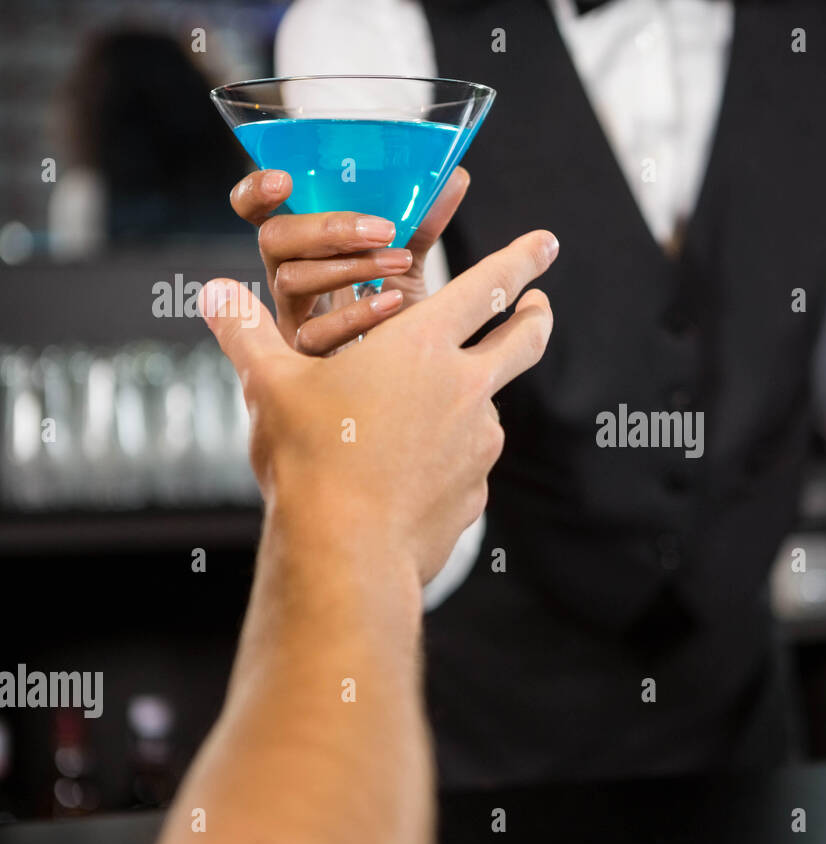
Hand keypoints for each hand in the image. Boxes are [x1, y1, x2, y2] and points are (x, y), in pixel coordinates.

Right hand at [199, 229, 557, 582]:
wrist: (347, 551)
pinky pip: (467, 462)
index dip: (523, 258)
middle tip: (539, 305)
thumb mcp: (270, 387)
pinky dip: (448, 456)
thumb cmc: (310, 459)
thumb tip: (213, 293)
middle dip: (536, 315)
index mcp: (425, 344)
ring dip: (468, 400)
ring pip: (487, 406)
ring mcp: (479, 441)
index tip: (547, 243)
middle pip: (524, 339)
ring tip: (418, 418)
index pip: (489, 284)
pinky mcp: (477, 489)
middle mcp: (467, 388)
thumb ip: (246, 334)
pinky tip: (408, 474)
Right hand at [228, 165, 470, 354]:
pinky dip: (356, 316)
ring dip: (347, 266)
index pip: (259, 211)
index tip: (283, 178)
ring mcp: (293, 322)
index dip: (257, 192)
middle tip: (379, 228)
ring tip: (398, 262)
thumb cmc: (397, 322)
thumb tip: (454, 178)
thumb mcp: (408, 266)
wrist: (412, 388)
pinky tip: (392, 304)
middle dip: (324, 228)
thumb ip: (422, 224)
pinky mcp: (307, 362)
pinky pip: (315, 334)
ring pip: (290, 282)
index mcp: (303, 249)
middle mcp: (289, 281)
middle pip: (273, 240)